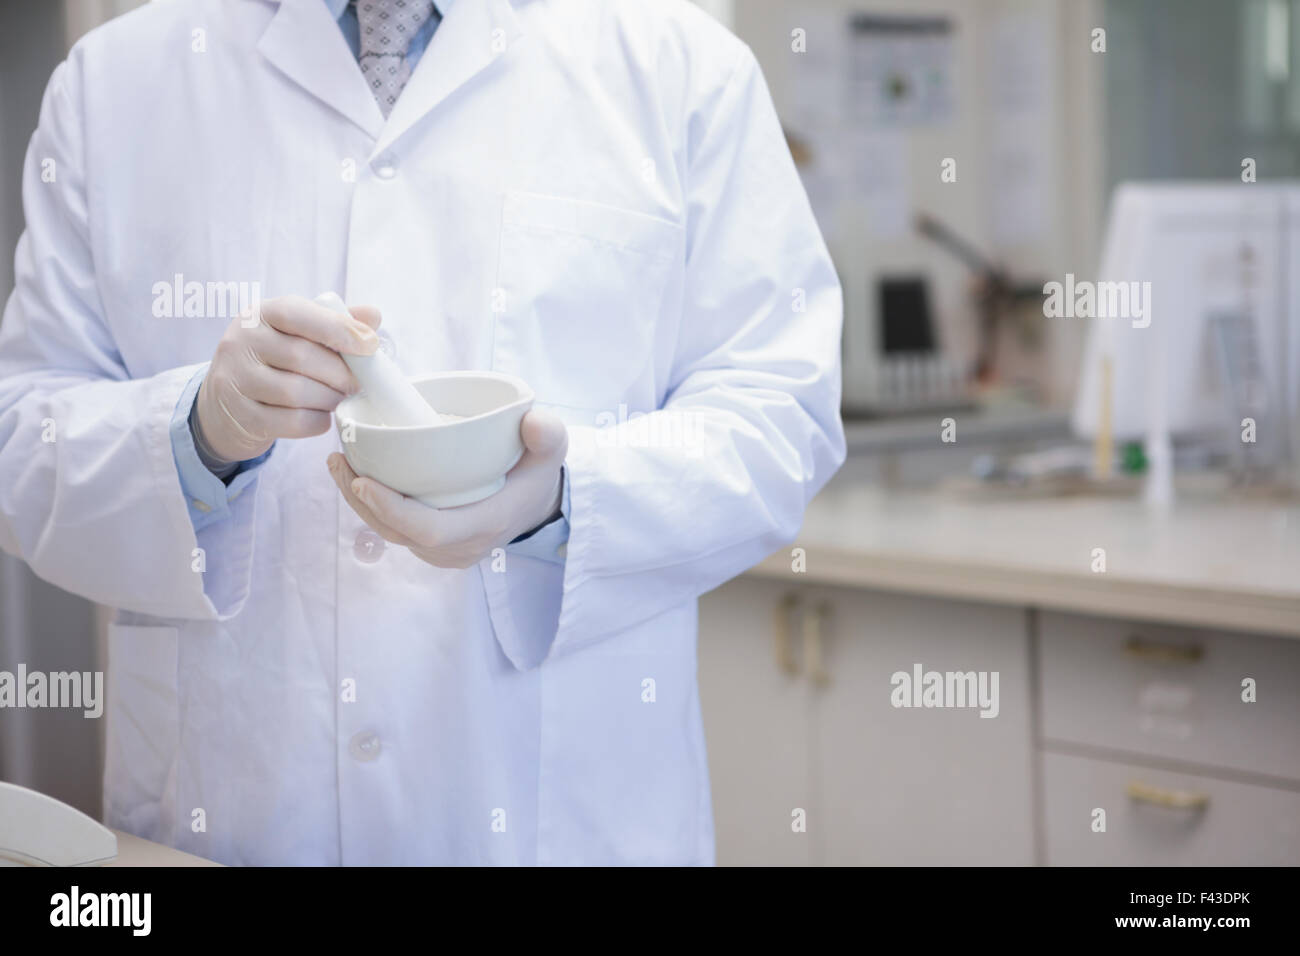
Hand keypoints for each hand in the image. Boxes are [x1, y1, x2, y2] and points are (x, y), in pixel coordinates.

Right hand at [195, 295, 380, 462]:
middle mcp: (241, 342)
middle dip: (339, 373)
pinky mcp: (240, 415)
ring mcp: (235, 379)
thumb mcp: (297, 334)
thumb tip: (373, 315)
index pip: (298, 313)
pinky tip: (322, 418)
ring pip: (295, 392)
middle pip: (302, 357)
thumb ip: (334, 322)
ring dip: (329, 399)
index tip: (371, 345)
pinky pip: (289, 421)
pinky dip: (315, 422)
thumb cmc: (274, 361)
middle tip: (357, 384)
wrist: (224, 404)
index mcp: (260, 314)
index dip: (338, 328)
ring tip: (338, 399)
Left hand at [327, 409, 568, 568]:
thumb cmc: (538, 472)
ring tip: (340, 463)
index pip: (430, 529)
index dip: (392, 509)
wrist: (538, 504)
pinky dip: (373, 507)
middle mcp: (461, 546)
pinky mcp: (433, 547)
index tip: (362, 480)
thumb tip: (532, 423)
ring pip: (390, 533)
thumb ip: (548, 434)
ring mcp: (445, 552)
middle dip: (360, 500)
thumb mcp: (552, 449)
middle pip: (397, 532)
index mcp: (485, 523)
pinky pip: (395, 532)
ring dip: (359, 502)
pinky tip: (356, 478)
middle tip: (339, 460)